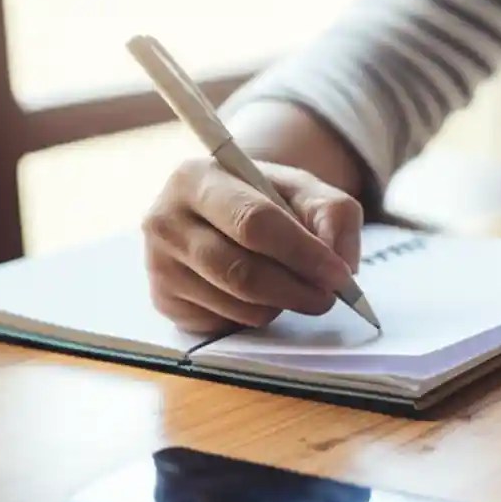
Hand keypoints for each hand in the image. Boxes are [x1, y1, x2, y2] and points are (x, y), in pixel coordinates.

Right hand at [143, 158, 361, 333]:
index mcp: (198, 178)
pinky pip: (223, 323)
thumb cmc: (266, 199)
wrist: (223, 213)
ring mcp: (159, 265)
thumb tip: (341, 262)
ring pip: (236, 304)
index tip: (338, 275)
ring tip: (295, 289)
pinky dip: (255, 316)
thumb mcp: (305, 190)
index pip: (253, 222)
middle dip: (295, 289)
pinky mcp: (164, 301)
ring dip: (279, 305)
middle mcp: (165, 220)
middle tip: (328, 296)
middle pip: (240, 271)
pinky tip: (260, 296)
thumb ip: (335, 215)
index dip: (302, 253)